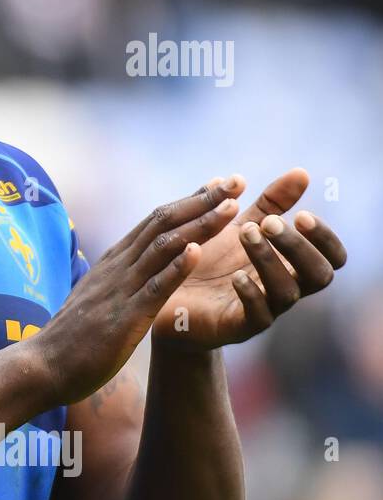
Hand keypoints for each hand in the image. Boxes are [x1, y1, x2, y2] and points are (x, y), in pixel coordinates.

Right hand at [33, 178, 242, 403]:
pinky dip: (177, 267)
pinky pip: (154, 287)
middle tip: (235, 182)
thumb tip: (128, 272)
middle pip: (163, 223)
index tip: (217, 185)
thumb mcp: (96, 299)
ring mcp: (120, 289)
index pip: (155, 222)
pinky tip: (198, 252)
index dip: (189, 201)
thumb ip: (114, 282)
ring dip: (198, 225)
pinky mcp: (124, 316)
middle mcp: (118, 267)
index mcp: (114, 262)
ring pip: (163, 248)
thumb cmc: (72, 339)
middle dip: (201, 201)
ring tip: (230, 208)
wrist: (44, 366)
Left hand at [150, 168, 346, 351]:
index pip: (332, 257)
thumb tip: (302, 172)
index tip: (301, 214)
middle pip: (318, 274)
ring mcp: (264, 310)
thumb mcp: (239, 226)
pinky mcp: (237, 326)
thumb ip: (271, 203)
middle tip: (267, 222)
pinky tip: (235, 275)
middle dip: (298, 245)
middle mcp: (284, 288)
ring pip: (287, 293)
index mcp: (290, 265)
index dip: (325, 238)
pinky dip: (251, 293)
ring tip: (245, 233)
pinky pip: (257, 316)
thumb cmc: (210, 261)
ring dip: (268, 259)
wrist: (168, 297)